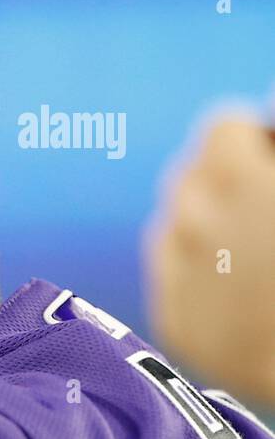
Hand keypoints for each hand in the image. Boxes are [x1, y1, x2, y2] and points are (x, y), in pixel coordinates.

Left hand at [145, 108, 274, 407]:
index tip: (267, 157)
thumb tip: (266, 115)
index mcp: (236, 179)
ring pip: (174, 228)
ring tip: (253, 254)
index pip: (221, 126)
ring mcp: (175, 274)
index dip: (251, 139)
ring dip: (205, 230)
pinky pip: (174, 282)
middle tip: (264, 207)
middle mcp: (191, 220)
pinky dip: (199, 281)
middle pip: (190, 176)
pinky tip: (240, 296)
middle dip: (224, 184)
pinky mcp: (174, 324)